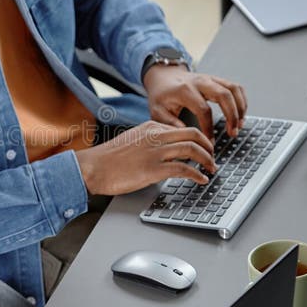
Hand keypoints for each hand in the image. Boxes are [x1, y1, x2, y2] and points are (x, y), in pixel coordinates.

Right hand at [75, 121, 215, 195]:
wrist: (93, 167)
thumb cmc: (109, 159)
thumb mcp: (133, 141)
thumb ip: (151, 142)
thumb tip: (168, 154)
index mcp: (151, 127)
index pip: (183, 128)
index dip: (199, 139)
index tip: (205, 149)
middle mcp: (155, 136)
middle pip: (193, 135)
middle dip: (209, 147)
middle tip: (213, 157)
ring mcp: (155, 152)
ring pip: (192, 150)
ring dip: (207, 161)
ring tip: (211, 169)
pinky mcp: (153, 169)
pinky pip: (183, 169)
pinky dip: (196, 175)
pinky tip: (201, 180)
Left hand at [143, 65, 246, 140]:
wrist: (163, 76)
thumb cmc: (161, 95)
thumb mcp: (158, 110)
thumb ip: (170, 124)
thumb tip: (187, 135)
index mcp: (184, 90)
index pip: (203, 109)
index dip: (209, 127)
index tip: (210, 142)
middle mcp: (200, 82)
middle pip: (224, 95)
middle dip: (232, 115)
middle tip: (233, 133)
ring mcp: (210, 79)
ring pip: (233, 89)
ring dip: (240, 108)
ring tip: (240, 125)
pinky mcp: (216, 79)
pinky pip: (235, 87)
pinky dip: (241, 100)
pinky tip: (241, 115)